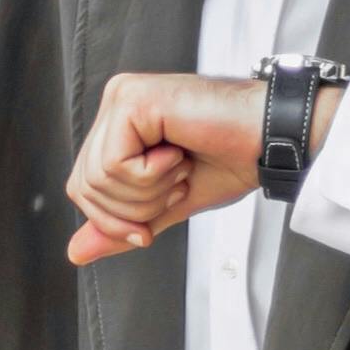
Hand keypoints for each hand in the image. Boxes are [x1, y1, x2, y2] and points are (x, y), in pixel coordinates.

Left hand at [65, 66, 330, 264]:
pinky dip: (151, 176)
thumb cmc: (234, 158)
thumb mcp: (166, 205)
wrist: (273, 140)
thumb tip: (76, 251)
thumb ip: (122, 224)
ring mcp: (123, 97)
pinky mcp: (134, 99)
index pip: (81, 187)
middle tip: (176, 185)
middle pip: (84, 185)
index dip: (114, 220)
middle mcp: (116, 103)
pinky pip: (115, 164)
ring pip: (98, 177)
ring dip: (148, 191)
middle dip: (134, 207)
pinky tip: (179, 155)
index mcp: (120, 124)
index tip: (152, 224)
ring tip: (181, 168)